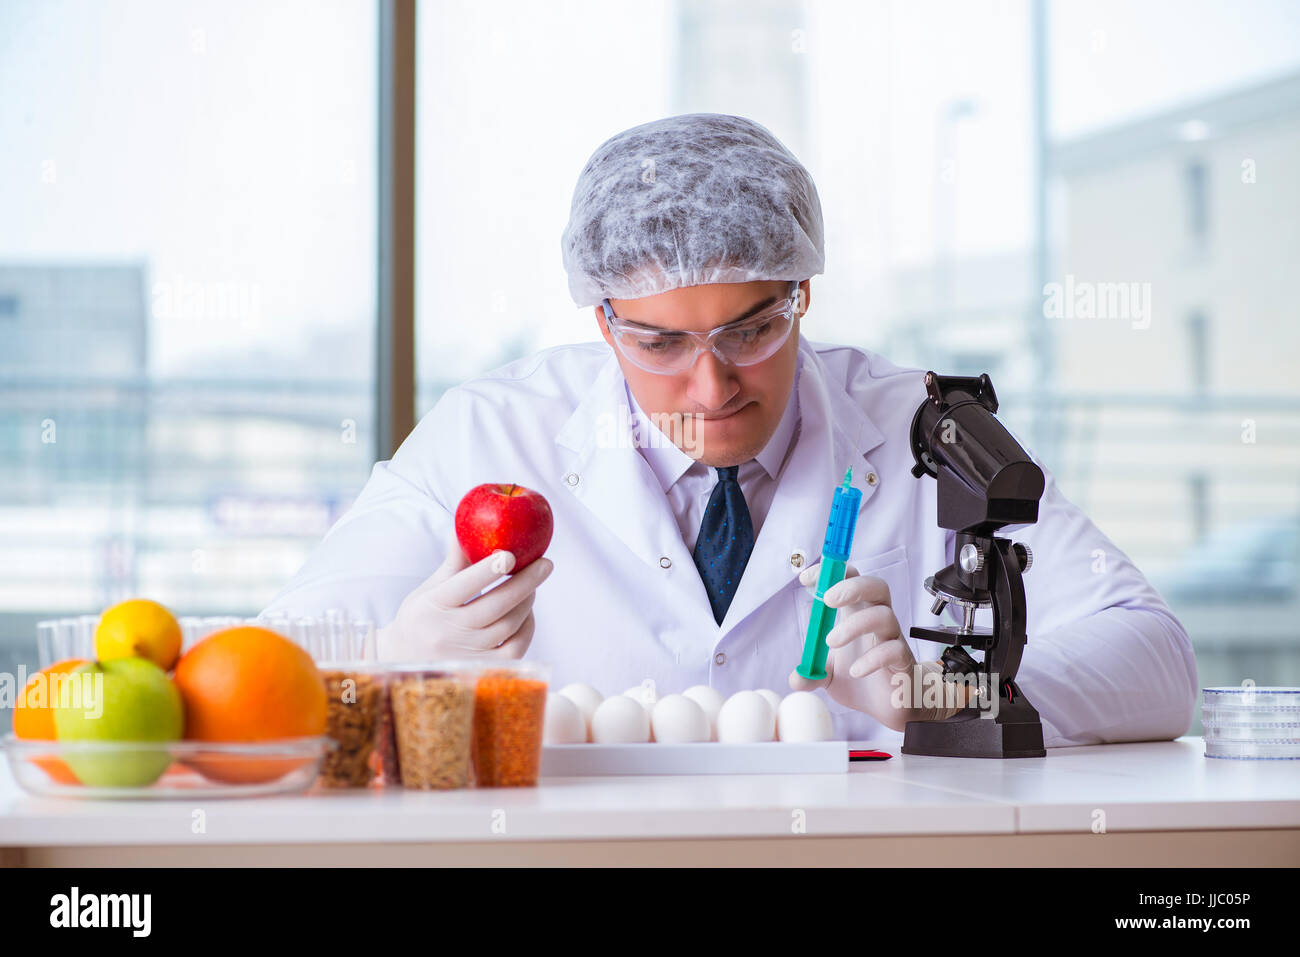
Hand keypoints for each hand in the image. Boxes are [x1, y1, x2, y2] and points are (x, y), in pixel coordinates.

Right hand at [377, 538, 552, 661]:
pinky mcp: (482, 670)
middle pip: (495, 607)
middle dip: (525, 583)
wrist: (406, 661)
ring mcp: (466, 655)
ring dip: (527, 602)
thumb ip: (455, 562)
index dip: (488, 570)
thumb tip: (468, 526)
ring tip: (533, 585)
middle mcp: (448, 633)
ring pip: (509, 626)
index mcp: (433, 606)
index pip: (464, 586)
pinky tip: (527, 613)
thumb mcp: (430, 589)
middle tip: (545, 564)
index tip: (510, 554)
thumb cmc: (421, 618)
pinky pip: (515, 648)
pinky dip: (527, 627)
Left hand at [787, 562, 962, 730]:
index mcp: (857, 614)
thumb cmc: (863, 678)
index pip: (850, 580)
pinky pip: (894, 650)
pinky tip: (856, 671)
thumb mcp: (829, 676)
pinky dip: (872, 658)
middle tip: (828, 600)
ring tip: (831, 642)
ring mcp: (893, 638)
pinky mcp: (904, 660)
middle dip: (852, 586)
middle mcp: (877, 620)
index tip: (805, 579)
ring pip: (884, 615)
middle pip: (875, 586)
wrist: (892, 705)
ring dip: (855, 625)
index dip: (830, 572)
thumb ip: (811, 674)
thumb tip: (795, 679)